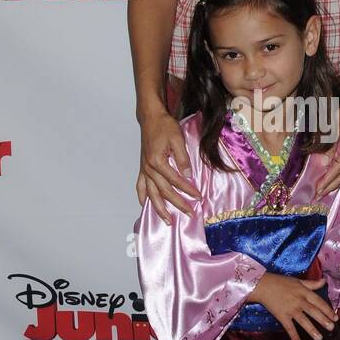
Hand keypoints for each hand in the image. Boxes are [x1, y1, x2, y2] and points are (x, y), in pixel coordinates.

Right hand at [137, 107, 201, 224]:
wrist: (151, 118)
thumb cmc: (165, 126)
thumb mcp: (178, 138)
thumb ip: (182, 158)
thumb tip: (188, 175)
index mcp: (158, 161)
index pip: (176, 181)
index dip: (188, 190)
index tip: (199, 197)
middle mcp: (148, 168)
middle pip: (164, 191)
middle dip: (177, 204)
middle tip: (189, 213)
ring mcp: (144, 169)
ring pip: (151, 193)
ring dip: (159, 208)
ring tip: (167, 221)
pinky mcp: (142, 168)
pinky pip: (140, 186)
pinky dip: (143, 197)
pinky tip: (145, 205)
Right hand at [251, 273, 338, 339]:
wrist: (263, 285)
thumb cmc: (281, 282)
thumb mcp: (298, 281)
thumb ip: (312, 283)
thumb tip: (324, 281)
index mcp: (303, 292)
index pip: (318, 302)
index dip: (328, 310)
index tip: (335, 318)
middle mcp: (298, 301)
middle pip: (313, 311)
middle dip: (323, 320)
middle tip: (331, 328)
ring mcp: (290, 309)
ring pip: (303, 320)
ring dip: (311, 330)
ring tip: (319, 338)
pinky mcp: (281, 315)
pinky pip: (288, 326)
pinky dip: (293, 335)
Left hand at [313, 95, 339, 198]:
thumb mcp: (330, 127)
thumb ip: (326, 146)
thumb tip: (322, 163)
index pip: (337, 170)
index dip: (327, 181)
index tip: (317, 190)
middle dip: (332, 186)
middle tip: (319, 195)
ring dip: (338, 183)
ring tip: (326, 191)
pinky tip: (336, 180)